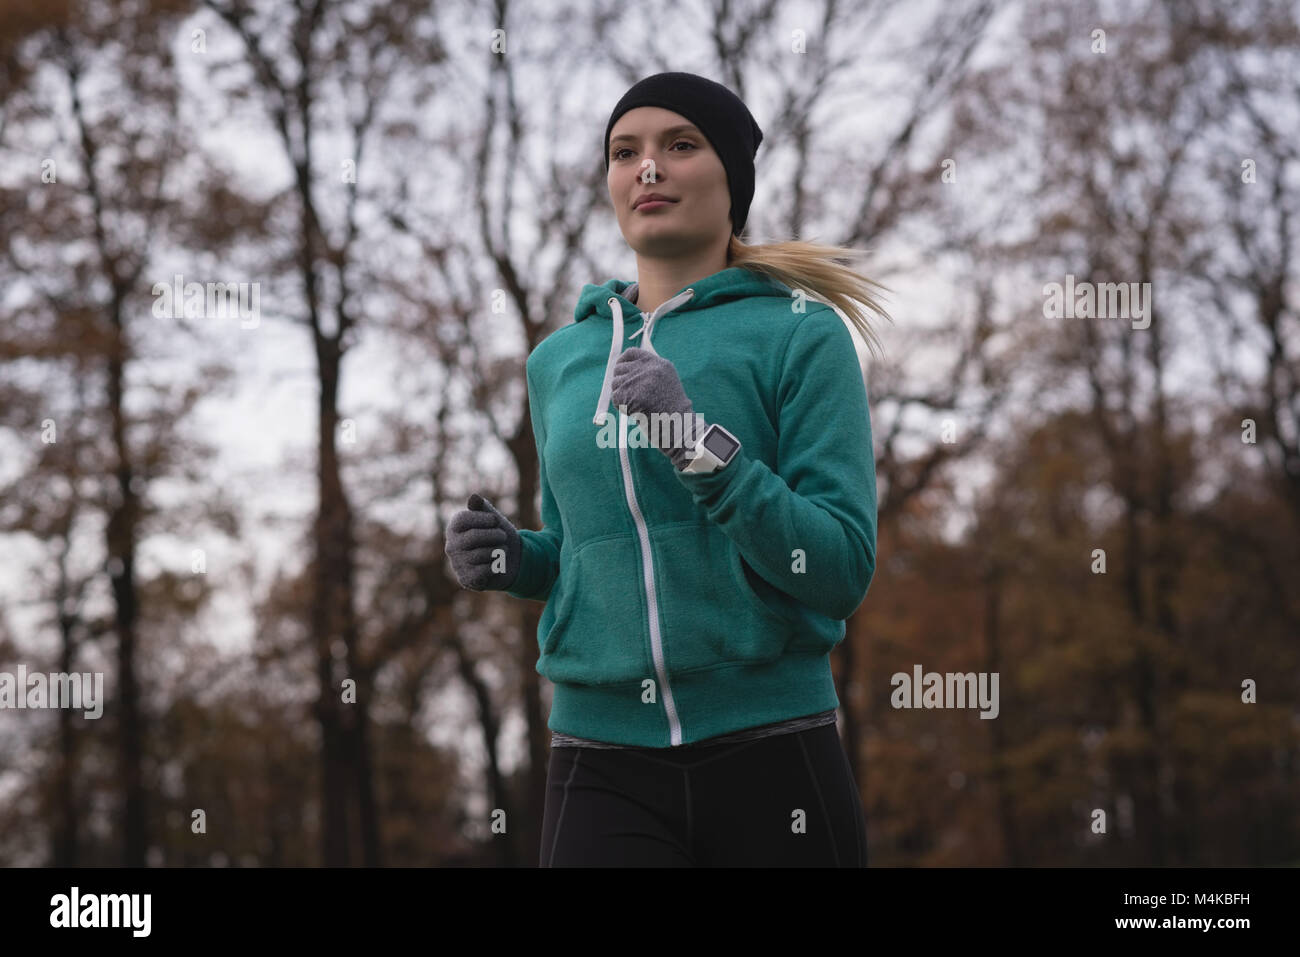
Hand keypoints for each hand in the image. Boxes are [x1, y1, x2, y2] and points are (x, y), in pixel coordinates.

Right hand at [445, 494, 521, 590]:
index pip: (462, 519)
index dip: (482, 519)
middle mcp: (451, 545)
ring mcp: (457, 564)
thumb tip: (473, 498)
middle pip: (474, 537)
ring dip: (498, 551)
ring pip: (481, 554)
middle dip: (494, 535)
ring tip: (501, 550)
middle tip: (503, 536)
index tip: (495, 520)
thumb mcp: (493, 519)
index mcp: (454, 528)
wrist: (511, 560)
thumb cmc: (498, 535)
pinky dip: (496, 566)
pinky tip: (495, 565)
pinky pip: (484, 570)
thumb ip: (483, 508)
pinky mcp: (466, 579)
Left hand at [610, 347, 705, 469]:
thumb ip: (648, 371)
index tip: (619, 371)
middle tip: (629, 396)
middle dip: (620, 382)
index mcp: (659, 363)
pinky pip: (616, 398)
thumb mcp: (666, 382)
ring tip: (636, 405)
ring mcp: (640, 381)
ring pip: (615, 384)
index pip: (631, 353)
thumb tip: (622, 367)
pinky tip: (635, 412)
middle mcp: (649, 369)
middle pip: (619, 369)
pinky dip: (621, 407)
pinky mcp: (632, 395)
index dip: (622, 362)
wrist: (678, 427)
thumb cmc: (671, 409)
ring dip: (621, 396)